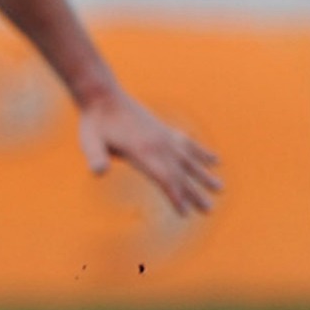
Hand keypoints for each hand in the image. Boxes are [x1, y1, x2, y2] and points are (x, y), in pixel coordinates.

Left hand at [78, 90, 221, 215]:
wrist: (103, 96)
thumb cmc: (94, 123)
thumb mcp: (89, 141)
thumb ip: (95, 156)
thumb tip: (99, 171)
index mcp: (143, 151)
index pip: (164, 178)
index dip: (175, 196)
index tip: (185, 213)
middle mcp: (159, 144)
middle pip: (180, 173)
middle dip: (194, 194)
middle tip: (209, 211)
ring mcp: (164, 136)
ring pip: (190, 160)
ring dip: (205, 175)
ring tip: (221, 189)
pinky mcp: (164, 130)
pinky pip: (188, 143)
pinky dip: (202, 152)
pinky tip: (215, 160)